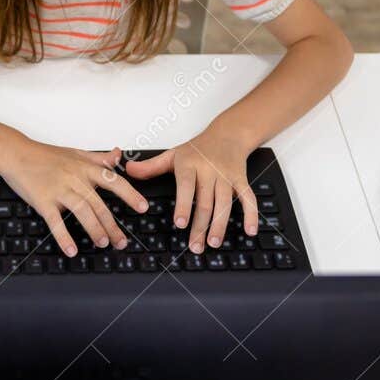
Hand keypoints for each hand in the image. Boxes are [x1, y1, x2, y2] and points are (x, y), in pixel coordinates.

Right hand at [0, 142, 147, 256]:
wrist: (16, 153)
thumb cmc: (44, 155)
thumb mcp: (76, 153)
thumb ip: (99, 158)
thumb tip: (119, 155)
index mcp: (85, 168)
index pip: (114, 181)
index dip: (130, 195)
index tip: (142, 207)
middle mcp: (75, 178)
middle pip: (99, 204)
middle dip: (112, 225)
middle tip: (121, 241)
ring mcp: (59, 189)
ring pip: (82, 211)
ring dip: (94, 229)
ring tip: (103, 243)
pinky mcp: (42, 200)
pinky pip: (55, 221)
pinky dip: (64, 236)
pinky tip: (71, 249)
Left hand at [125, 130, 257, 253]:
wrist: (227, 134)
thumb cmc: (198, 148)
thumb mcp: (173, 154)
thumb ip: (151, 166)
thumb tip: (128, 170)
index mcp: (190, 164)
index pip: (186, 185)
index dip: (184, 205)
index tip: (180, 223)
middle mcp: (209, 171)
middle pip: (205, 201)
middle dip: (200, 226)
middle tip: (194, 246)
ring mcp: (227, 176)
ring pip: (224, 204)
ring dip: (220, 226)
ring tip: (213, 243)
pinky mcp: (241, 180)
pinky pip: (248, 198)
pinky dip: (251, 214)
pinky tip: (249, 231)